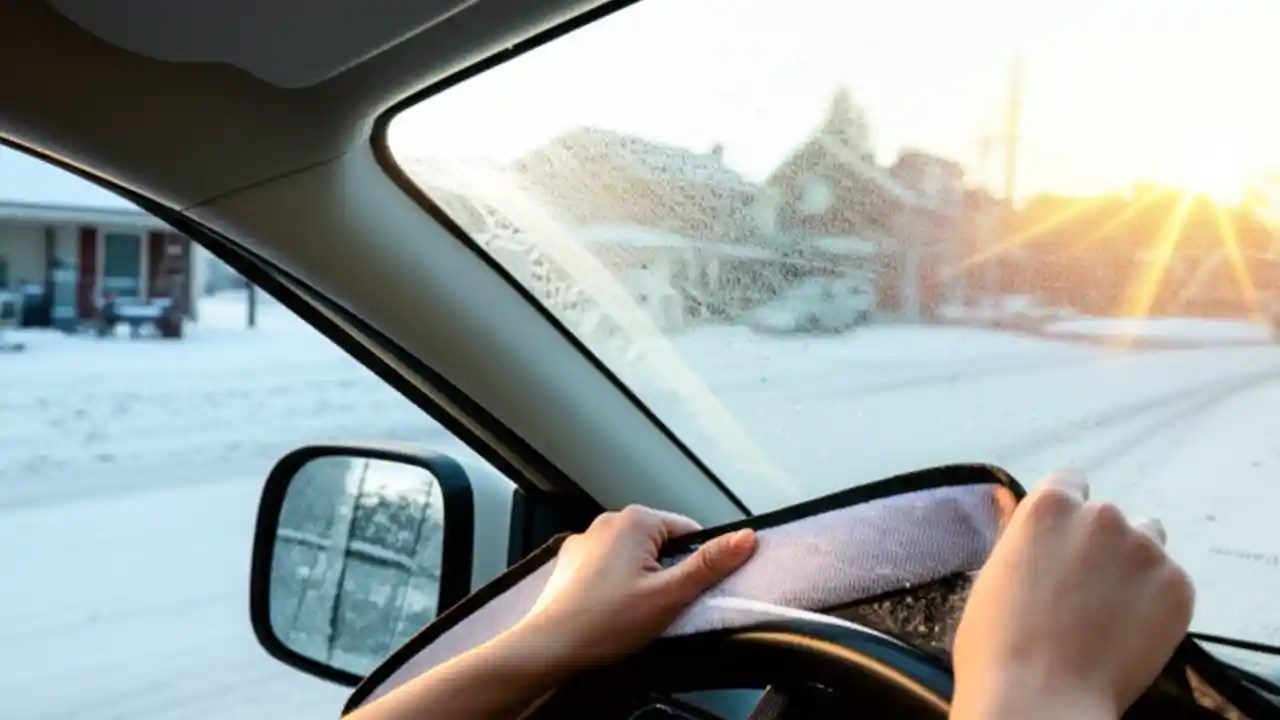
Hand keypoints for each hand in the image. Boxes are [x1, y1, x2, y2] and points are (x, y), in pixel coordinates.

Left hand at [351, 505, 754, 719]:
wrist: (549, 647)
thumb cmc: (606, 623)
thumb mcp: (670, 595)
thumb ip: (710, 564)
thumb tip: (746, 537)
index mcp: (635, 519)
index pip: (689, 531)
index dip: (695, 564)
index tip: (686, 592)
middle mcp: (609, 521)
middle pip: (661, 543)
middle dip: (666, 572)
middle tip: (657, 606)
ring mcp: (586, 540)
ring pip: (635, 555)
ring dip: (641, 579)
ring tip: (631, 612)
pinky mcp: (572, 562)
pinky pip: (609, 565)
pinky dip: (616, 584)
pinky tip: (611, 610)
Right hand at [951, 471, 1193, 719]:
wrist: (1041, 698)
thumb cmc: (998, 643)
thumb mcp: (994, 574)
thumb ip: (1022, 540)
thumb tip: (1025, 521)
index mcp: (1049, 505)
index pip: (1070, 481)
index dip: (1067, 512)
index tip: (1064, 540)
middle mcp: (1101, 515)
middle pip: (1110, 517)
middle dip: (1100, 545)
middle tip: (1083, 590)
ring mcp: (1145, 549)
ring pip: (1148, 543)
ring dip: (1133, 566)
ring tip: (1110, 611)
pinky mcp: (1178, 587)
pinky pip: (1170, 584)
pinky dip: (1156, 604)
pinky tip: (1127, 633)